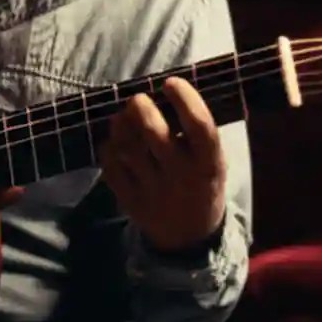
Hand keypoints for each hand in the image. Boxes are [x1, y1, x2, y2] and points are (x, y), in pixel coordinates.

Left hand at [98, 77, 226, 253]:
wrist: (190, 238)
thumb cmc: (201, 184)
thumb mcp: (212, 161)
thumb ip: (196, 134)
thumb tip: (166, 91)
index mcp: (209, 164)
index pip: (199, 125)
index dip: (185, 99)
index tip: (171, 82)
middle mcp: (182, 177)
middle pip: (155, 133)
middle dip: (142, 108)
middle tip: (138, 99)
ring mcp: (154, 191)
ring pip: (128, 148)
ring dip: (121, 125)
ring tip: (122, 117)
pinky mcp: (130, 201)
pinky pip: (111, 167)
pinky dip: (108, 148)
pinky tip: (115, 142)